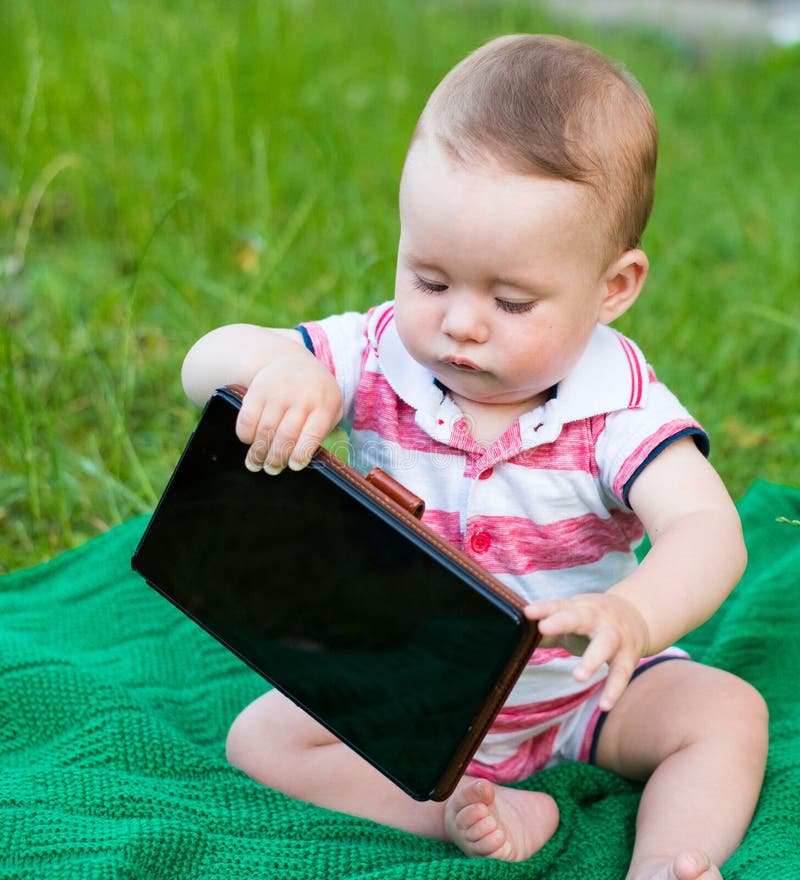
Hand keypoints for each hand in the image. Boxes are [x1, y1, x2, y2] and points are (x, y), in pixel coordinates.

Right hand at [235, 350, 342, 473]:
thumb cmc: (315, 395)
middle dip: (276, 458)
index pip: (312, 435)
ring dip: (258, 452)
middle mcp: (301, 396)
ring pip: (265, 429)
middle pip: (286, 435)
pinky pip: (248, 418)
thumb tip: (304, 459)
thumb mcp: (330, 408)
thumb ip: (323, 432)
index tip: (293, 467)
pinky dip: (246, 435)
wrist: (292, 361)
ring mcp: (278, 392)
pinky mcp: (258, 390)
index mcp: (324, 404)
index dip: (300, 454)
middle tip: (271, 470)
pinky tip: (249, 442)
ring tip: (256, 464)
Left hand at [525, 592, 649, 711]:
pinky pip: (622, 673)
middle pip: (581, 618)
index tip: (527, 612)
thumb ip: (546, 630)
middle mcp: (597, 618)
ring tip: (578, 676)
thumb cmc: (591, 620)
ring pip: (605, 645)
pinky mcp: (628, 656)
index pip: (558, 605)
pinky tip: (604, 706)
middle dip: (563, 621)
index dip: (542, 608)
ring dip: (592, 659)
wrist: (637, 615)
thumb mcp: (570, 618)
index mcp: (578, 607)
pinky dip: (614, 690)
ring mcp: (615, 636)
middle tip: (545, 628)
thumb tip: (516, 640)